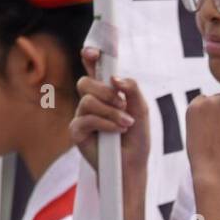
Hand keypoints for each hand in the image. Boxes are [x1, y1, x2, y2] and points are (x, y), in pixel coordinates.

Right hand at [70, 47, 149, 189]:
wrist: (133, 166)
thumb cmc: (136, 139)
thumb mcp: (141, 111)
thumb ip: (132, 90)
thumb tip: (115, 78)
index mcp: (105, 93)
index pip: (92, 69)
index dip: (90, 57)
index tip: (93, 53)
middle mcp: (90, 102)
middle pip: (85, 82)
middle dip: (106, 91)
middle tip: (123, 104)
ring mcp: (81, 116)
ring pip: (87, 100)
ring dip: (110, 111)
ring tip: (126, 124)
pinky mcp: (77, 132)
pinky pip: (86, 119)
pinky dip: (105, 124)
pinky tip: (117, 131)